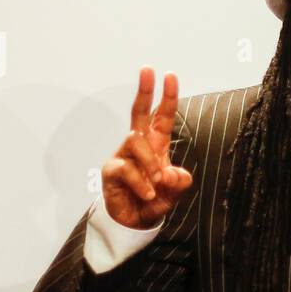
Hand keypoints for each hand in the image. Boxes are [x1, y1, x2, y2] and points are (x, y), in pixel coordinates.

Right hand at [101, 68, 193, 229]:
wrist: (134, 222)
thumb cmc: (154, 200)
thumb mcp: (174, 192)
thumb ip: (179, 181)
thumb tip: (169, 173)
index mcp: (156, 144)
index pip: (161, 116)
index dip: (167, 97)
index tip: (170, 76)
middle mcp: (138, 145)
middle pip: (138, 112)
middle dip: (144, 90)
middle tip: (148, 69)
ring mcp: (123, 155)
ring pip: (137, 142)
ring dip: (151, 163)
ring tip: (158, 184)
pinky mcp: (111, 170)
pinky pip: (127, 168)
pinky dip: (141, 183)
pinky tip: (148, 194)